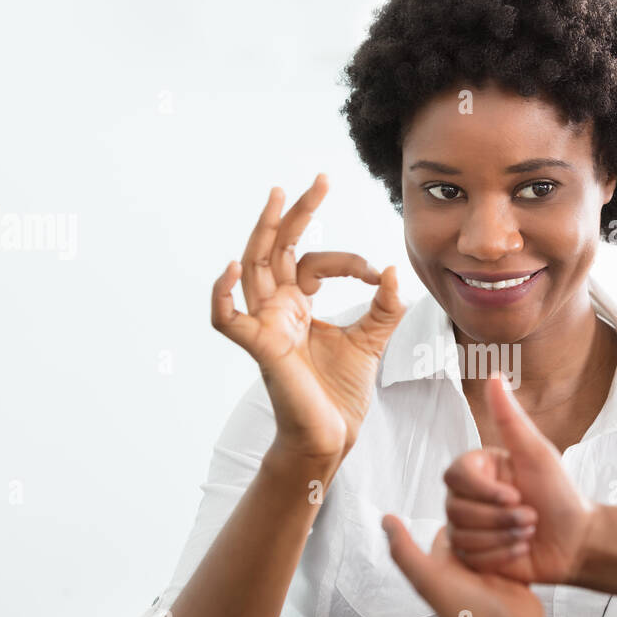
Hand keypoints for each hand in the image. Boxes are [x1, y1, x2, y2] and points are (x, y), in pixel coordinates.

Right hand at [211, 174, 404, 459]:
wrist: (332, 436)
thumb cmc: (340, 393)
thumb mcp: (371, 341)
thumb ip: (384, 307)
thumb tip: (394, 271)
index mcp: (298, 306)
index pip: (315, 262)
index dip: (349, 260)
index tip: (378, 274)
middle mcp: (278, 310)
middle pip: (278, 249)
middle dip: (297, 213)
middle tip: (319, 180)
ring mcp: (265, 326)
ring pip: (254, 268)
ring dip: (265, 231)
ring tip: (278, 197)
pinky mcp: (260, 349)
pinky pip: (227, 320)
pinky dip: (223, 294)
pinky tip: (232, 268)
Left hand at [383, 517, 546, 616]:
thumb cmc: (464, 616)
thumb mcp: (429, 579)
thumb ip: (404, 551)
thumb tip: (385, 517)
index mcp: (445, 561)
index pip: (456, 521)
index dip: (469, 506)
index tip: (485, 495)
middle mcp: (468, 565)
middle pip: (482, 525)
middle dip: (498, 515)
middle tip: (516, 507)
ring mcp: (494, 573)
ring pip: (503, 535)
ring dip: (515, 526)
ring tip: (530, 520)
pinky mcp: (517, 581)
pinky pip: (521, 553)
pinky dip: (529, 542)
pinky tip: (539, 532)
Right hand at [444, 375, 594, 583]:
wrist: (577, 540)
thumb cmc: (560, 494)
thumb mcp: (537, 453)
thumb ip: (510, 418)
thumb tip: (494, 375)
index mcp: (478, 469)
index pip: (454, 476)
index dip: (484, 491)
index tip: (516, 495)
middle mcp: (469, 496)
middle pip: (455, 509)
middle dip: (500, 518)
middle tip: (532, 516)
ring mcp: (469, 526)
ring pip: (461, 536)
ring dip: (503, 537)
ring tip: (529, 531)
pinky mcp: (473, 555)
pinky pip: (469, 558)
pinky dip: (500, 556)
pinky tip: (521, 548)